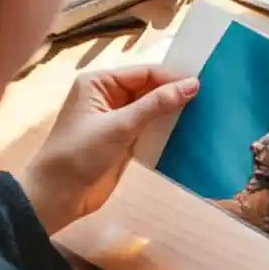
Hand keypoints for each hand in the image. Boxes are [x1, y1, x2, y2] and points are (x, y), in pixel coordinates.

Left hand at [19, 65, 198, 233]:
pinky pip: (151, 128)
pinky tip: (190, 131)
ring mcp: (117, 119)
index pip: (144, 73)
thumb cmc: (80, 154)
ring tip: (206, 113)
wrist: (57, 197)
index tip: (204, 84)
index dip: (172, 77)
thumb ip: (156, 104)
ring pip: (152, 109)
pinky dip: (167, 129)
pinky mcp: (124, 140)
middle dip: (175, 93)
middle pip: (149, 89)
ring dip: (174, 112)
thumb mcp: (120, 126)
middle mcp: (108, 96)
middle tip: (211, 98)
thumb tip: (193, 85)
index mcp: (99, 83)